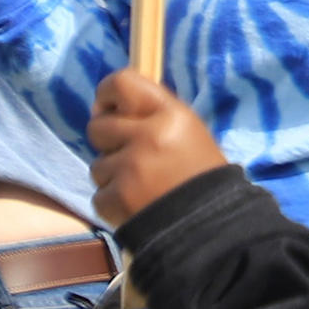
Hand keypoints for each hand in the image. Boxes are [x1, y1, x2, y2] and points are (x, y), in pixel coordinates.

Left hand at [89, 69, 224, 229]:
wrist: (211, 225)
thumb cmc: (200, 174)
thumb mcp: (187, 131)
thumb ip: (153, 115)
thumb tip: (109, 107)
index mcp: (170, 115)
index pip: (122, 83)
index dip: (106, 94)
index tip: (108, 107)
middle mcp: (148, 136)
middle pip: (98, 126)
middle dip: (108, 141)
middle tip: (129, 155)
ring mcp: (130, 169)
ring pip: (97, 164)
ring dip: (112, 176)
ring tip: (141, 186)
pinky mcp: (117, 198)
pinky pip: (98, 194)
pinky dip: (113, 202)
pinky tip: (136, 205)